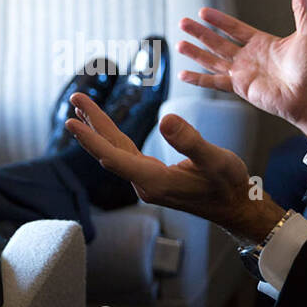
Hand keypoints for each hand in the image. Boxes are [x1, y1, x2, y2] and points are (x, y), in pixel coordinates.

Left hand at [64, 92, 285, 243]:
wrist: (236, 207)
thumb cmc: (228, 185)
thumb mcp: (216, 160)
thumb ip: (190, 141)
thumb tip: (166, 119)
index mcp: (155, 181)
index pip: (114, 157)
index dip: (92, 138)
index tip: (71, 121)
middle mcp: (145, 184)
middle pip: (110, 151)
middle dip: (90, 125)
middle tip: (74, 100)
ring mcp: (147, 182)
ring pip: (116, 152)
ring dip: (99, 130)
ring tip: (81, 110)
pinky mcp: (152, 178)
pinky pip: (125, 155)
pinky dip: (112, 139)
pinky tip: (105, 130)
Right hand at [177, 0, 306, 142]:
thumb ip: (301, 9)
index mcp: (261, 43)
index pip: (234, 28)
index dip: (218, 20)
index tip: (203, 12)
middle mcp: (249, 57)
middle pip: (217, 41)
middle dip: (200, 32)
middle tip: (184, 22)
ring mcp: (242, 73)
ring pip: (212, 60)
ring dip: (195, 52)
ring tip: (179, 44)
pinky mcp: (239, 87)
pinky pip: (214, 82)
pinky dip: (198, 79)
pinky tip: (184, 74)